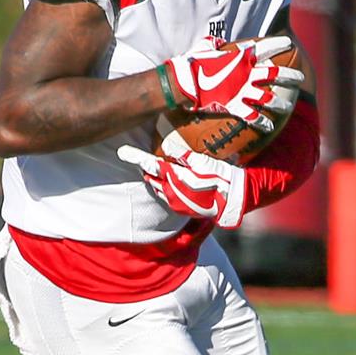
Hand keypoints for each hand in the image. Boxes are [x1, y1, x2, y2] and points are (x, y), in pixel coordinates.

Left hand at [118, 144, 247, 227]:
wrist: (232, 201)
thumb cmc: (220, 177)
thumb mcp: (203, 161)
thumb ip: (182, 154)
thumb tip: (166, 145)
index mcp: (175, 178)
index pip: (150, 164)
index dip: (136, 157)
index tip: (123, 151)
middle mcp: (171, 192)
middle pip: (151, 177)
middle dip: (147, 167)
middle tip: (145, 159)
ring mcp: (174, 202)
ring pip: (157, 188)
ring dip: (155, 178)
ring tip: (159, 170)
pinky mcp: (180, 209)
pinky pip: (165, 196)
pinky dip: (164, 188)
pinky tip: (171, 183)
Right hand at [160, 36, 303, 130]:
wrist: (182, 82)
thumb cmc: (191, 64)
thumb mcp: (204, 49)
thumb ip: (214, 45)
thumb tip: (215, 42)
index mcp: (240, 57)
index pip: (264, 48)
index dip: (278, 44)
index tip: (289, 43)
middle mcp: (245, 73)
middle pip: (274, 74)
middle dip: (290, 76)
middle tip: (300, 78)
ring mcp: (241, 90)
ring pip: (268, 97)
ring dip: (279, 102)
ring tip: (288, 106)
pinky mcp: (233, 105)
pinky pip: (252, 116)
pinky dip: (262, 122)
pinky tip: (270, 127)